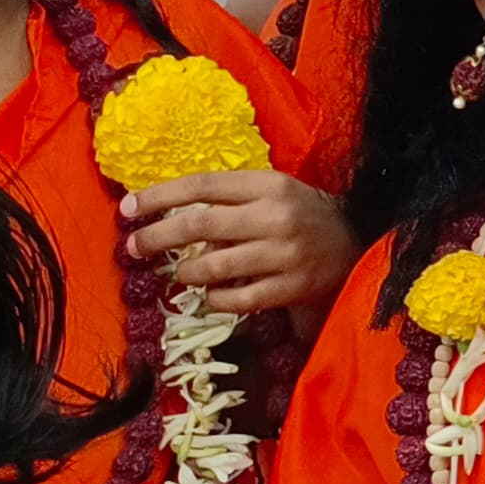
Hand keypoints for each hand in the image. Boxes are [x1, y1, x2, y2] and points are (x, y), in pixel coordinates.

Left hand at [122, 170, 362, 316]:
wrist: (356, 244)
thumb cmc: (302, 215)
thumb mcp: (272, 193)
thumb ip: (229, 200)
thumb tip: (167, 215)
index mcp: (268, 184)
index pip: (202, 186)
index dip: (159, 196)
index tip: (128, 207)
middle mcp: (274, 217)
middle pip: (199, 225)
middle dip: (156, 237)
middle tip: (134, 246)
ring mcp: (283, 254)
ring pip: (212, 267)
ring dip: (184, 274)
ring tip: (178, 275)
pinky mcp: (289, 288)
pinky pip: (235, 299)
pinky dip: (214, 298)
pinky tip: (211, 294)